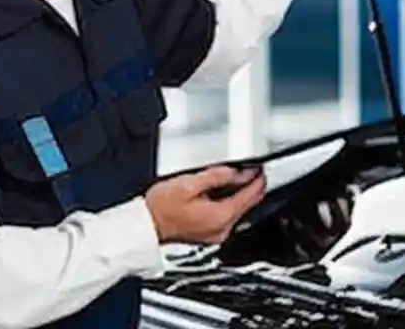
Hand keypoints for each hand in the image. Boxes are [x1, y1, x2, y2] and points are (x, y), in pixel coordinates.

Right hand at [144, 165, 266, 243]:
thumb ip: (216, 176)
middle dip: (250, 186)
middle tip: (251, 170)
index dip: (257, 179)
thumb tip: (236, 172)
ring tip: (235, 177)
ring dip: (238, 194)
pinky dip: (227, 204)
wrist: (145, 227)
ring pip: (236, 211)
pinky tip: (220, 193)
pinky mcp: (208, 235)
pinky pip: (225, 217)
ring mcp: (215, 234)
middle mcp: (221, 229)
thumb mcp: (189, 183)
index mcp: (220, 216)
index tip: (260, 169)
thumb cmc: (161, 207)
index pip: (250, 196)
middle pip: (246, 205)